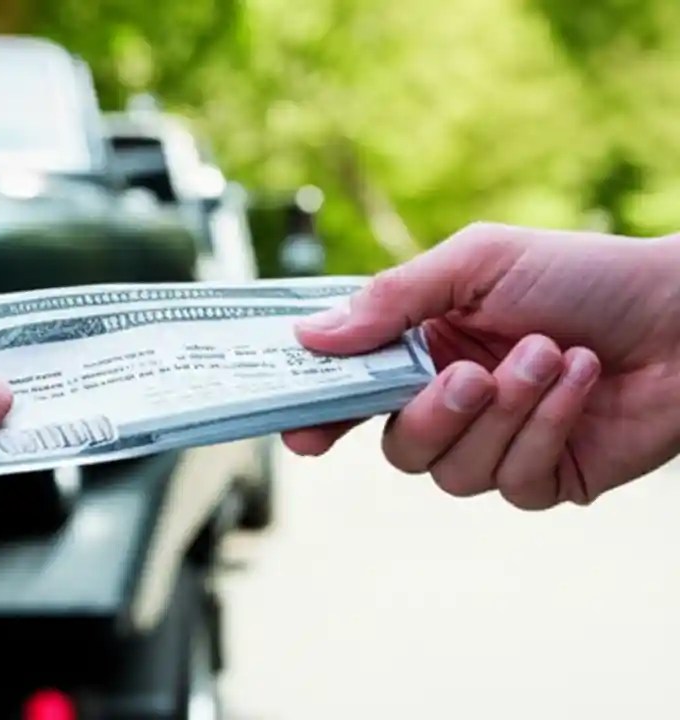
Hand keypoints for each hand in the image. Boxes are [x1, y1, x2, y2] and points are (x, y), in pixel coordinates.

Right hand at [282, 223, 679, 508]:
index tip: (302, 433)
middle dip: (433, 416)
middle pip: (399, 447)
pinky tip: (581, 381)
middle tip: (471, 375)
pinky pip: (516, 482)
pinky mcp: (547, 478)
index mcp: (423, 349)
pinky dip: (548, 428)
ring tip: (551, 354)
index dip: (320, 416)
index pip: (352, 394)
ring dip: (507, 413)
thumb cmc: (583, 275)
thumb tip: (310, 336)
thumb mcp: (478, 261)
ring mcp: (498, 445)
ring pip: (455, 473)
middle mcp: (453, 403)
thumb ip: (393, 299)